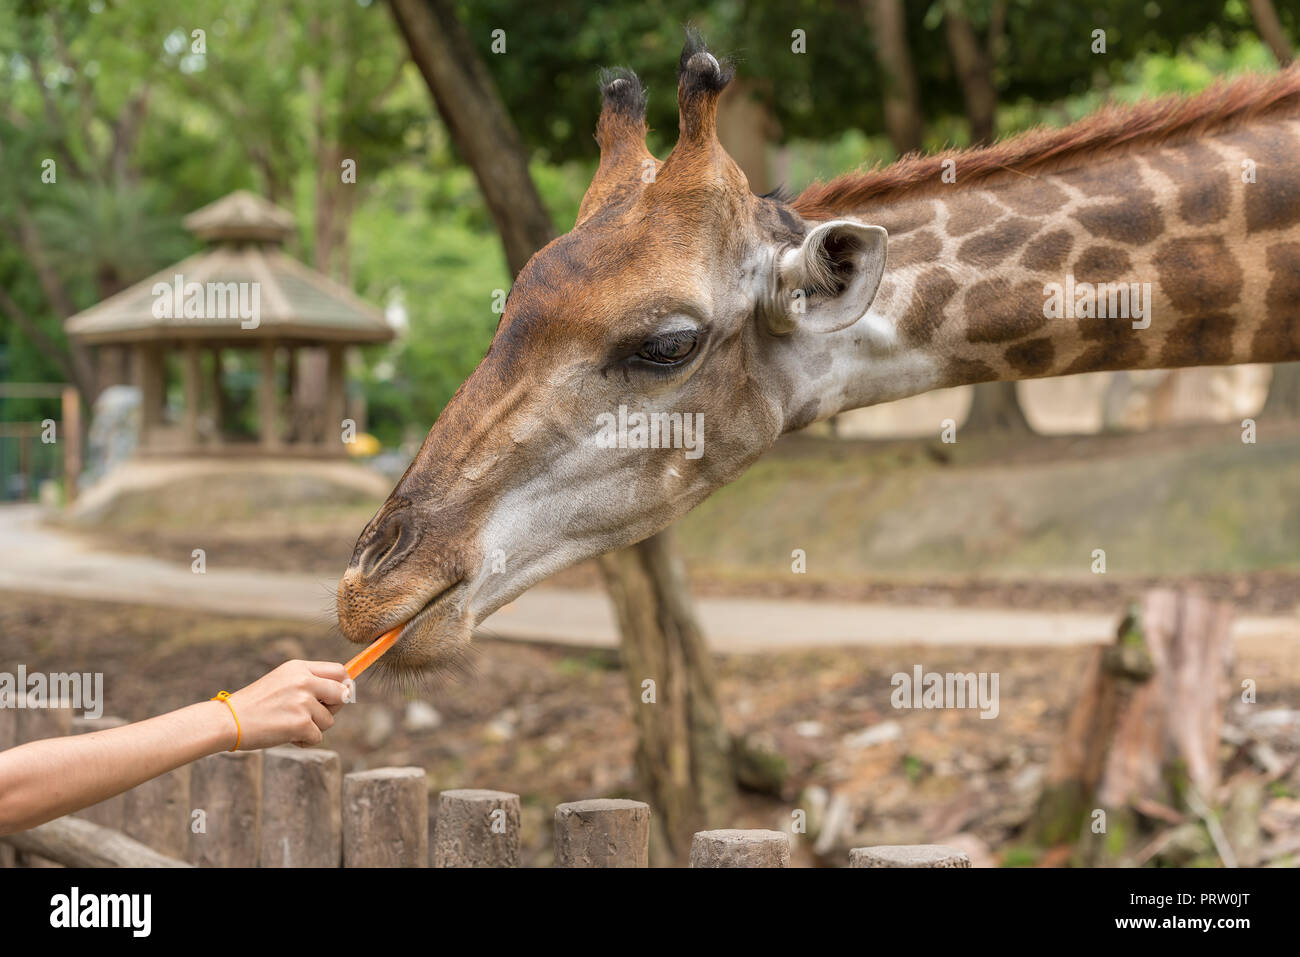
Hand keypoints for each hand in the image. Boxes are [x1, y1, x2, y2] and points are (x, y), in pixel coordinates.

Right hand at [222, 660, 349, 749]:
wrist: (228, 721)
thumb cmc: (255, 704)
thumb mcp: (282, 682)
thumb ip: (310, 683)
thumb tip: (346, 692)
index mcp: (299, 668)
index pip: (339, 671)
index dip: (343, 685)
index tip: (340, 696)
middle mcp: (304, 681)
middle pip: (342, 694)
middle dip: (333, 708)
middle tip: (313, 715)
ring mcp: (303, 702)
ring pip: (329, 720)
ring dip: (313, 728)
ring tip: (289, 725)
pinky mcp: (301, 723)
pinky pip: (317, 737)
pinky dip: (304, 741)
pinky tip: (286, 736)